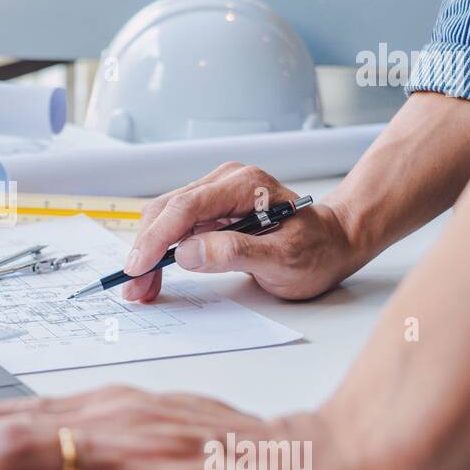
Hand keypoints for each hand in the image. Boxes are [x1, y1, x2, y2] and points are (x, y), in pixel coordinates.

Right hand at [122, 162, 361, 301]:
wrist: (335, 244)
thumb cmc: (318, 251)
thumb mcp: (284, 259)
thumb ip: (235, 253)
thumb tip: (187, 253)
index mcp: (244, 186)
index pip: (186, 208)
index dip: (156, 239)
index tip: (138, 268)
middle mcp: (225, 182)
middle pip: (167, 210)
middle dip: (145, 250)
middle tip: (134, 288)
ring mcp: (216, 193)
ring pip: (165, 218)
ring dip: (149, 252)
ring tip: (143, 286)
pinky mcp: (211, 209)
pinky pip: (175, 225)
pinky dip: (162, 251)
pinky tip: (156, 272)